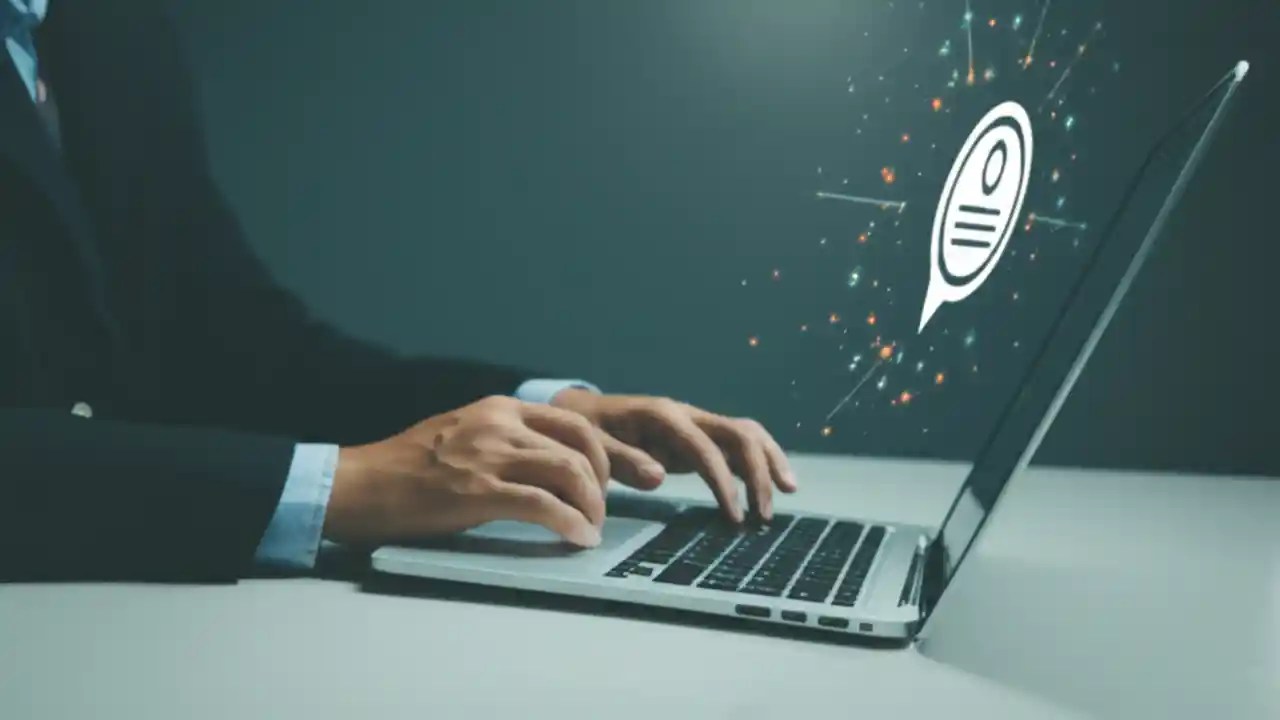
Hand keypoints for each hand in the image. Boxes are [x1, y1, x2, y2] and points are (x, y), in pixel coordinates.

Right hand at [322, 396, 610, 548]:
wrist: (360, 484)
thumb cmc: (407, 467)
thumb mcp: (465, 433)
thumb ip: (506, 439)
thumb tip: (549, 465)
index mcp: (500, 407)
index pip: (574, 420)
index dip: (601, 453)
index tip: (603, 482)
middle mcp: (501, 422)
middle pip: (581, 445)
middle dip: (602, 482)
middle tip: (599, 511)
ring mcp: (490, 454)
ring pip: (570, 472)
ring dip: (591, 506)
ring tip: (590, 528)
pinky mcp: (479, 490)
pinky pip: (544, 505)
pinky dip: (569, 523)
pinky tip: (576, 538)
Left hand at [551, 390, 796, 521]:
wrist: (582, 413)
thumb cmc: (587, 432)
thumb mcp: (595, 447)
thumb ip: (623, 462)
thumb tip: (660, 477)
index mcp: (663, 417)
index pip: (706, 448)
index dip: (724, 482)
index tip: (734, 517)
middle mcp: (688, 415)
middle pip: (739, 434)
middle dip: (758, 472)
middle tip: (764, 515)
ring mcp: (696, 423)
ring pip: (746, 433)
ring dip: (770, 460)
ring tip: (789, 491)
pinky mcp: (699, 436)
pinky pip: (738, 443)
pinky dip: (759, 461)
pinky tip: (774, 484)